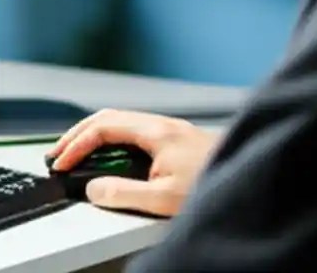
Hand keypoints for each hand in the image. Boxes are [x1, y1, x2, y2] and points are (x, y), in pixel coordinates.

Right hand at [48, 109, 219, 216]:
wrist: (258, 181)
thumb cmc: (216, 186)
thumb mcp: (164, 199)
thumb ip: (123, 193)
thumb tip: (93, 188)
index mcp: (156, 131)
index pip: (101, 128)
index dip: (75, 145)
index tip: (61, 162)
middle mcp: (163, 125)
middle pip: (107, 118)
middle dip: (77, 134)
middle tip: (59, 152)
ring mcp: (173, 131)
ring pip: (121, 122)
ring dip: (94, 135)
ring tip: (78, 153)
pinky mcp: (180, 141)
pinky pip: (135, 131)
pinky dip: (113, 140)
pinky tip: (113, 156)